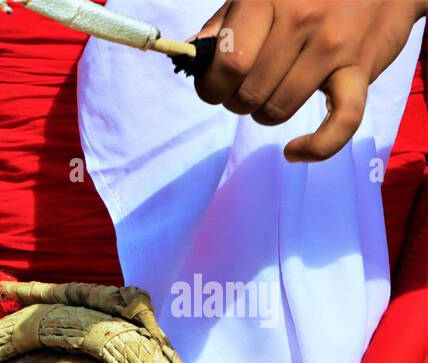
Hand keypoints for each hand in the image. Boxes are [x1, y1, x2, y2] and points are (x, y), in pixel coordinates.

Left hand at [193, 0, 426, 161]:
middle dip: (239, 100)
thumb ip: (224, 23)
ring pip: (278, 111)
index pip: (226, 67)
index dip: (212, 88)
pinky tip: (295, 151)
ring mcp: (333, 46)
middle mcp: (301, 19)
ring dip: (268, 112)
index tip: (216, 86)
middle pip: (248, 94)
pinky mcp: (361, 70)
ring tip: (276, 92)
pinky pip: (340, 125)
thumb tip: (192, 56)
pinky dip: (314, 147)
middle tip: (251, 85)